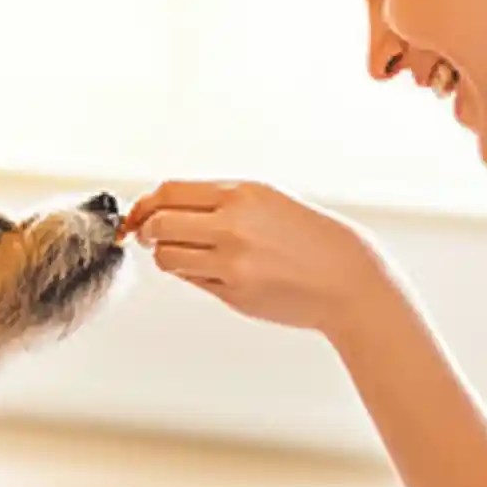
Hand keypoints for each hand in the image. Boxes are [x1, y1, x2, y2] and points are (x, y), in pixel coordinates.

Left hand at [126, 181, 390, 333]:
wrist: (347, 278)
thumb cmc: (310, 236)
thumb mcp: (268, 199)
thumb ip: (219, 201)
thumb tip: (166, 207)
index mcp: (241, 194)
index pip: (169, 192)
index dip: (145, 203)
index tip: (139, 212)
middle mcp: (233, 226)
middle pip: (159, 224)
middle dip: (147, 230)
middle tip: (149, 234)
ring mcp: (232, 263)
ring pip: (168, 258)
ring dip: (165, 255)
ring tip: (184, 253)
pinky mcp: (234, 294)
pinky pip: (193, 281)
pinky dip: (192, 274)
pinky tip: (212, 269)